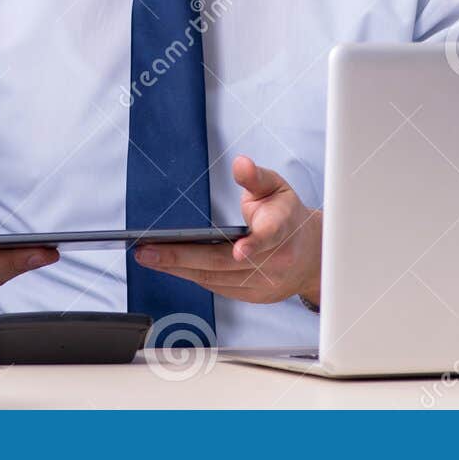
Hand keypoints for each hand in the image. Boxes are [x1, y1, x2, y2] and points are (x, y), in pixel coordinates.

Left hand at [134, 155, 321, 305]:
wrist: (310, 255)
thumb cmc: (287, 217)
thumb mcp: (276, 188)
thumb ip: (255, 177)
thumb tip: (241, 163)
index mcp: (282, 229)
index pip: (269, 237)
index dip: (254, 245)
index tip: (239, 250)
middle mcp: (274, 261)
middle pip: (224, 263)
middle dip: (182, 257)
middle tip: (148, 251)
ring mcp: (263, 283)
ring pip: (215, 278)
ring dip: (179, 269)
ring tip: (149, 257)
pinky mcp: (252, 296)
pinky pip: (216, 287)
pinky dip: (191, 276)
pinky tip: (170, 266)